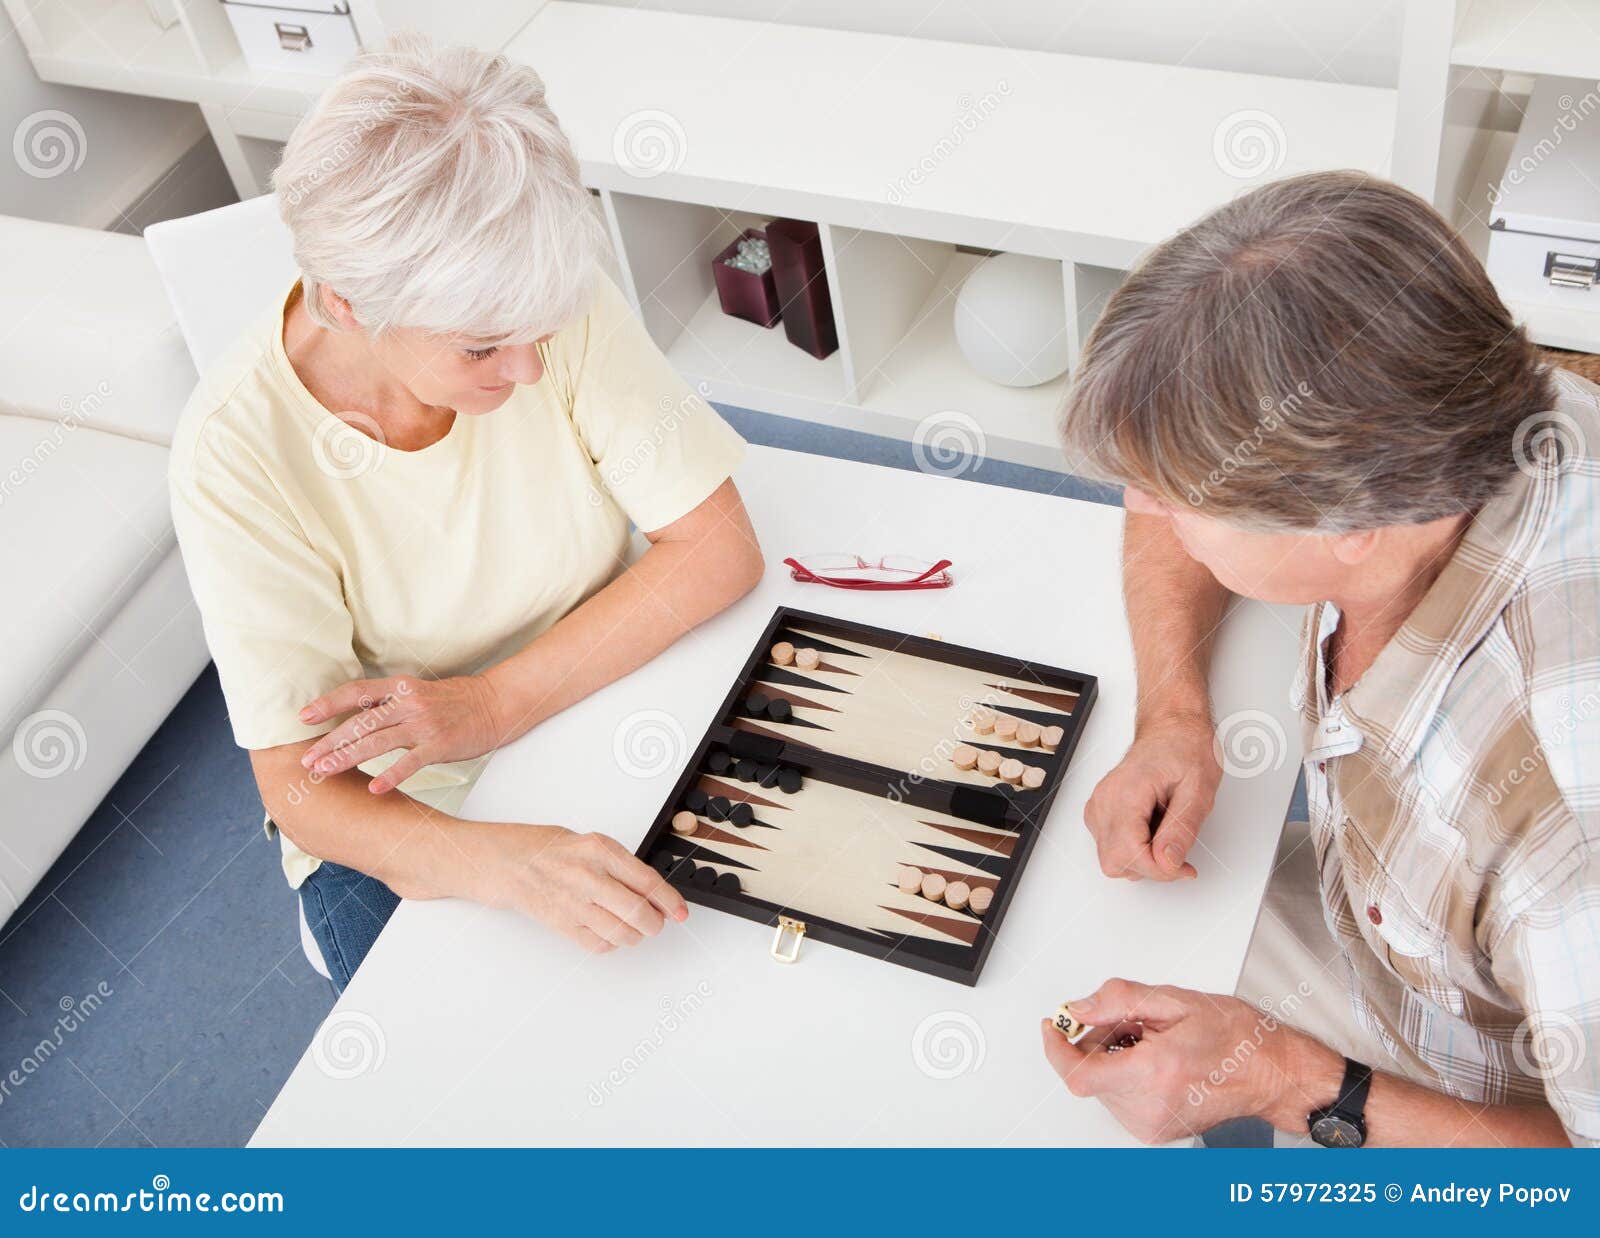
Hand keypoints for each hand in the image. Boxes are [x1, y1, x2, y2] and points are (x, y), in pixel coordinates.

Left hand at [298, 674, 504, 792]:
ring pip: (376, 741)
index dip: (328, 704)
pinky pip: (410, 762)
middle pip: (360, 722)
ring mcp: (424, 724)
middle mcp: (409, 703)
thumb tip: (358, 717)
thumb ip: (391, 702)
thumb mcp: (420, 692)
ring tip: (324, 772)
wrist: (496, 704)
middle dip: (329, 742)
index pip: (356, 692)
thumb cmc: (457, 701)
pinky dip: (391, 776)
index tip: (303, 717)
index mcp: (402, 686)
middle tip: (306, 760)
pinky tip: (374, 789)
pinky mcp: (440, 745)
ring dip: (346, 757)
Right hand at [469, 824, 688, 953]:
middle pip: (638, 912)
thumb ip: (619, 864)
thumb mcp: (589, 842)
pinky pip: (598, 944)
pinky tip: (609, 931)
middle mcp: (588, 877)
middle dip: (655, 923)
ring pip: (621, 933)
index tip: (681, 911)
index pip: (648, 881)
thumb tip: (651, 889)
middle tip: (657, 922)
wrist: (504, 862)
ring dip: (635, 936)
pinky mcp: (562, 924)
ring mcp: (574, 903)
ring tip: (634, 928)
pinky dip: (611, 943)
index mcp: (600, 850)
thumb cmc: (544, 848)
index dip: (670, 901)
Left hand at [1039, 978, 1336, 1142]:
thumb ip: (1118, 1000)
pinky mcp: (1154, 1131)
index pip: (1080, 1074)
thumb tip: (1081, 1008)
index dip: (1057, 1048)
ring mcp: (1152, 1124)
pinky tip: (1152, 1059)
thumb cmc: (1236, 1036)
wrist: (1271, 1072)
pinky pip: (1119, 1099)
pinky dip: (1124, 1074)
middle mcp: (1150, 1106)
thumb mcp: (1175, 1000)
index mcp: (1154, 1073)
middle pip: (1091, 1075)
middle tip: (1127, 1021)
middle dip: (1095, 1042)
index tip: (1054, 1026)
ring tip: (1149, 1040)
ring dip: (1111, 1057)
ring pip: (1103, 1086)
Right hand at [1082, 713, 1219, 879]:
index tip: (1184, 865)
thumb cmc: (1186, 749)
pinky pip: (1111, 847)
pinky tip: (1153, 830)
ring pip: (1112, 859)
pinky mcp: (1100, 811)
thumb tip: (1169, 863)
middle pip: (1115, 862)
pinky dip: (1134, 848)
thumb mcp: (1199, 790)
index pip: (1128, 854)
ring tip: (1166, 831)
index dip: (1160, 870)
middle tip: (1178, 852)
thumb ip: (1182, 829)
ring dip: (1143, 858)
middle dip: (1151, 867)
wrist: (1172, 727)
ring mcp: (1099, 805)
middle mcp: (1105, 800)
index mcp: (1127, 792)